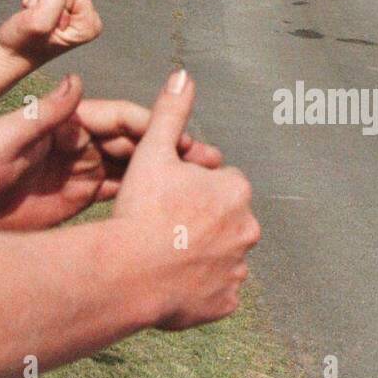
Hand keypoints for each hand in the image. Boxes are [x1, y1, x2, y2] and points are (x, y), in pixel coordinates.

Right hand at [0, 0, 101, 65]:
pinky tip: (33, 12)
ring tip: (34, 15)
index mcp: (89, 24)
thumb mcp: (38, 23)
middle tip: (36, 17)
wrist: (9, 53)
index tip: (45, 22)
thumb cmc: (22, 43)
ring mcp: (74, 9)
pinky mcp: (61, 2)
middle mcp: (87, 16)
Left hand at [0, 75, 221, 230]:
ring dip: (168, 176)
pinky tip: (173, 212)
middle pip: (136, 143)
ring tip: (203, 188)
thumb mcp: (4, 139)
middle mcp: (79, 140)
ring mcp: (80, 168)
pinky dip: (147, 199)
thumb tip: (75, 83)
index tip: (183, 137)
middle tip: (209, 164)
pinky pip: (120, 193)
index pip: (120, 118)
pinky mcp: (77, 196)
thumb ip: (41, 115)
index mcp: (66, 121)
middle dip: (173, 152)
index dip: (153, 127)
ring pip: (135, 168)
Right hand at [112, 71, 259, 327]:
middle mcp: (247, 230)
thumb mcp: (154, 151)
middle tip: (164, 224)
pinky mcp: (226, 303)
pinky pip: (215, 291)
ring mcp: (238, 269)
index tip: (169, 194)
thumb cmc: (143, 209)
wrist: (130, 272)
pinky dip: (199, 286)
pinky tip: (172, 279)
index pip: (222, 181)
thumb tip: (183, 75)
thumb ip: (171, 112)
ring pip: (221, 254)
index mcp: (235, 191)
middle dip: (202, 220)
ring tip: (164, 252)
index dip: (194, 186)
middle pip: (225, 218)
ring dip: (201, 253)